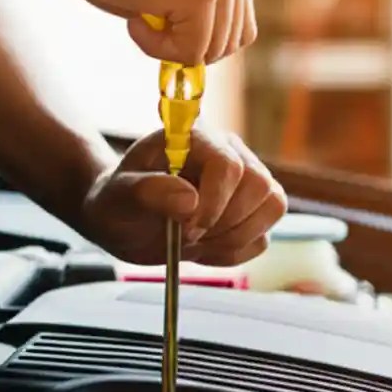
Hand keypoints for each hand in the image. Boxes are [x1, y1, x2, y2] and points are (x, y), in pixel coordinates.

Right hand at [49, 0, 256, 65]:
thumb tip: (213, 48)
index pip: (240, 15)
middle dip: (191, 43)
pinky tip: (133, 19)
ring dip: (172, 46)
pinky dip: (157, 48)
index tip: (165, 20)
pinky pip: (191, 52)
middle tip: (149, 20)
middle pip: (235, 36)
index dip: (202, 32)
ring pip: (214, 49)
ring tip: (139, 14)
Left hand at [80, 128, 285, 265]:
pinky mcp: (250, 212)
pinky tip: (204, 248)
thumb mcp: (118, 196)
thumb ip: (146, 191)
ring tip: (197, 240)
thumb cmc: (118, 201)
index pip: (229, 165)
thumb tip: (189, 200)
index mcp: (196, 138)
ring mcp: (245, 182)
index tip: (185, 226)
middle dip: (225, 222)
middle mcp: (229, 152)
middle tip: (188, 234)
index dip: (214, 202)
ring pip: (273, 207)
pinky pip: (263, 238)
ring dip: (235, 237)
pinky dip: (235, 252)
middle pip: (260, 186)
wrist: (124, 221)